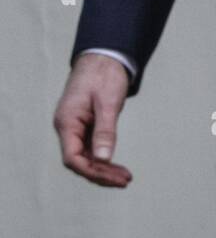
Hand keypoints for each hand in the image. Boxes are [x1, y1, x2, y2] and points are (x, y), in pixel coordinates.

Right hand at [52, 54, 132, 187]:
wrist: (104, 56)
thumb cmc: (104, 75)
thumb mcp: (108, 103)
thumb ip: (105, 131)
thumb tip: (104, 159)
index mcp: (67, 122)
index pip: (73, 158)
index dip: (92, 172)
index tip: (114, 178)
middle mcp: (68, 127)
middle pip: (80, 161)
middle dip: (102, 174)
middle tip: (125, 181)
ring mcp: (75, 127)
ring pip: (86, 157)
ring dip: (104, 169)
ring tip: (125, 178)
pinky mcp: (85, 125)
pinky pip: (91, 148)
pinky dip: (104, 159)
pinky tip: (116, 166)